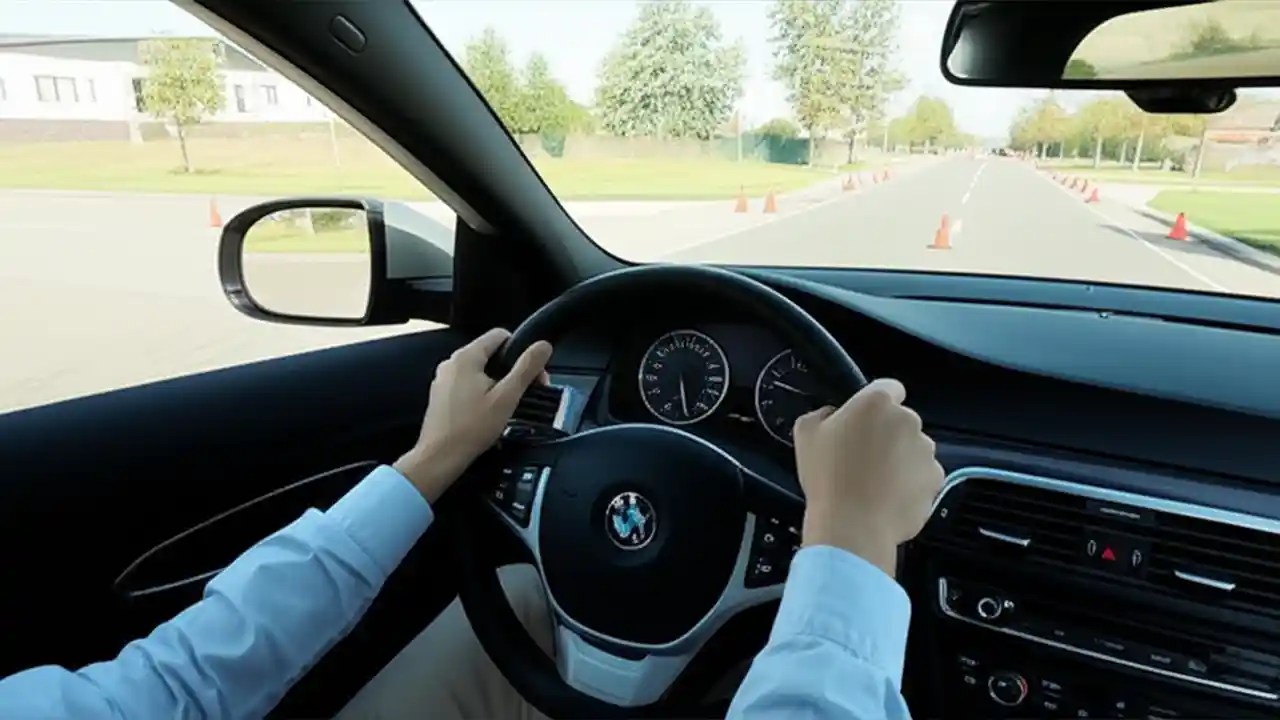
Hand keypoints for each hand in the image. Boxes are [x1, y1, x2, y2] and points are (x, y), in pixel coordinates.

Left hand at [394, 328, 552, 502]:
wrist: (439, 458)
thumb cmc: (473, 427)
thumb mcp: (506, 397)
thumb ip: (526, 368)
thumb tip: (543, 344)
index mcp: (466, 357)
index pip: (500, 335)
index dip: (521, 350)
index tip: (533, 375)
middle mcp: (451, 362)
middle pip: (490, 354)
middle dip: (511, 370)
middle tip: (525, 393)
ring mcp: (442, 379)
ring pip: (479, 371)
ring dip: (497, 383)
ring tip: (507, 406)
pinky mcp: (440, 395)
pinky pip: (467, 384)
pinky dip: (481, 392)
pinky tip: (487, 413)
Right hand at [793, 378, 943, 576]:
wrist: (853, 526)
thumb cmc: (827, 476)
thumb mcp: (806, 434)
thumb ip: (822, 414)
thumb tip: (833, 416)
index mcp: (877, 402)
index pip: (888, 388)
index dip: (876, 404)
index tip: (863, 422)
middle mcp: (908, 420)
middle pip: (901, 420)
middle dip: (888, 434)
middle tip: (863, 458)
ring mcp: (926, 451)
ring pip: (914, 448)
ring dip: (901, 459)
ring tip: (876, 483)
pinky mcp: (936, 479)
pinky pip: (923, 475)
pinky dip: (911, 483)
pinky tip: (889, 498)